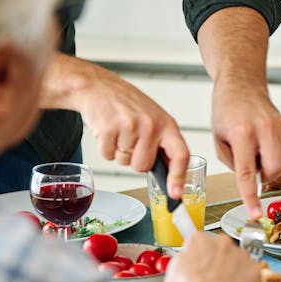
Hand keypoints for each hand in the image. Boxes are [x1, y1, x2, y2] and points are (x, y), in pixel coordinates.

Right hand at [50, 56, 190, 197]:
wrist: (99, 87)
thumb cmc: (127, 105)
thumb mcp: (154, 119)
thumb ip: (162, 143)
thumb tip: (170, 175)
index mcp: (167, 124)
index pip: (180, 154)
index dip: (178, 177)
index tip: (176, 194)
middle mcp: (151, 125)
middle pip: (143, 166)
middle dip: (134, 160)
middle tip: (130, 141)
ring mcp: (130, 126)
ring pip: (125, 162)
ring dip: (118, 152)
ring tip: (119, 132)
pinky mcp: (109, 129)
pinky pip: (108, 155)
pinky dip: (105, 147)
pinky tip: (108, 130)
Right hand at [164, 232, 259, 281]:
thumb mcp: (174, 271)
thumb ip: (184, 260)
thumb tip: (187, 262)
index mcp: (199, 240)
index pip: (200, 242)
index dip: (199, 257)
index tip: (200, 265)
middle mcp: (222, 242)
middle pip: (221, 250)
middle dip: (218, 262)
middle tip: (211, 280)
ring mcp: (240, 254)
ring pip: (238, 261)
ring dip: (233, 272)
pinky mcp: (253, 269)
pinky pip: (250, 275)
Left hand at [210, 79, 280, 218]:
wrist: (241, 84)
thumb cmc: (226, 110)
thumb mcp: (218, 140)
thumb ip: (233, 164)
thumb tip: (251, 183)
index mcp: (242, 134)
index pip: (248, 174)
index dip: (252, 197)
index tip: (256, 213)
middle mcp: (264, 130)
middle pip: (274, 171)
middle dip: (266, 178)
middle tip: (254, 170)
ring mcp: (278, 128)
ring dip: (272, 169)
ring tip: (257, 156)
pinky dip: (277, 159)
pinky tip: (265, 151)